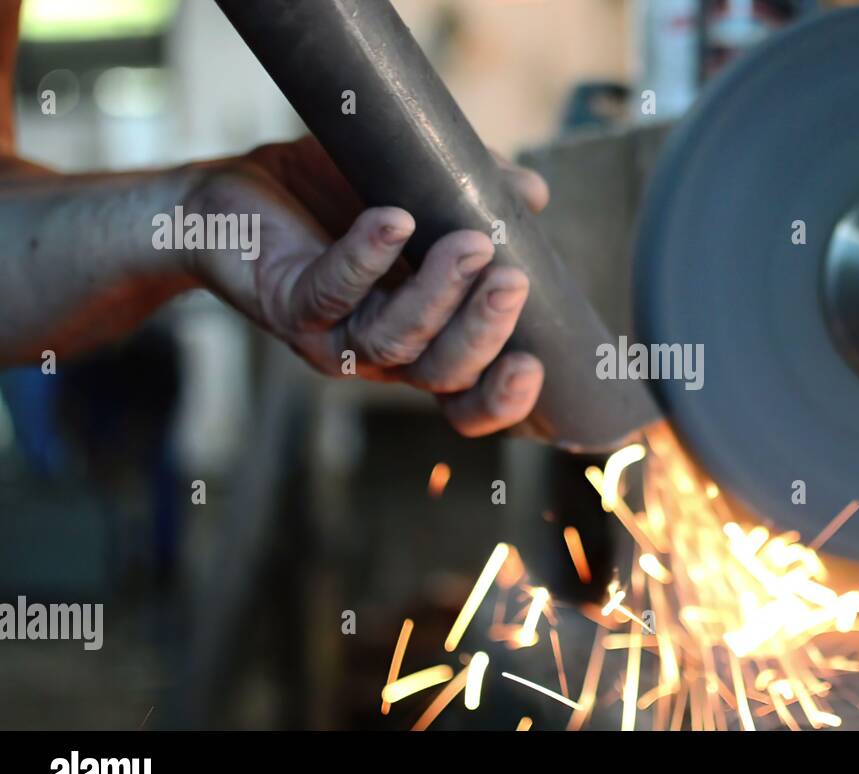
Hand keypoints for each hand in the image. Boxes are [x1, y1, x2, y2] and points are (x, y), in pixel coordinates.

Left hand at [187, 137, 549, 436]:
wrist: (223, 201)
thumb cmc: (323, 204)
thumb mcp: (412, 191)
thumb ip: (473, 194)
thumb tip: (535, 197)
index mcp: (420, 340)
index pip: (468, 398)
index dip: (504, 399)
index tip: (537, 366)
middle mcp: (379, 353)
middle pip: (442, 375)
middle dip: (484, 333)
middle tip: (514, 281)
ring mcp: (333, 335)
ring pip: (394, 340)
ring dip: (437, 294)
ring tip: (472, 243)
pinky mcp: (288, 305)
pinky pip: (333, 290)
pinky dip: (366, 256)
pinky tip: (394, 220)